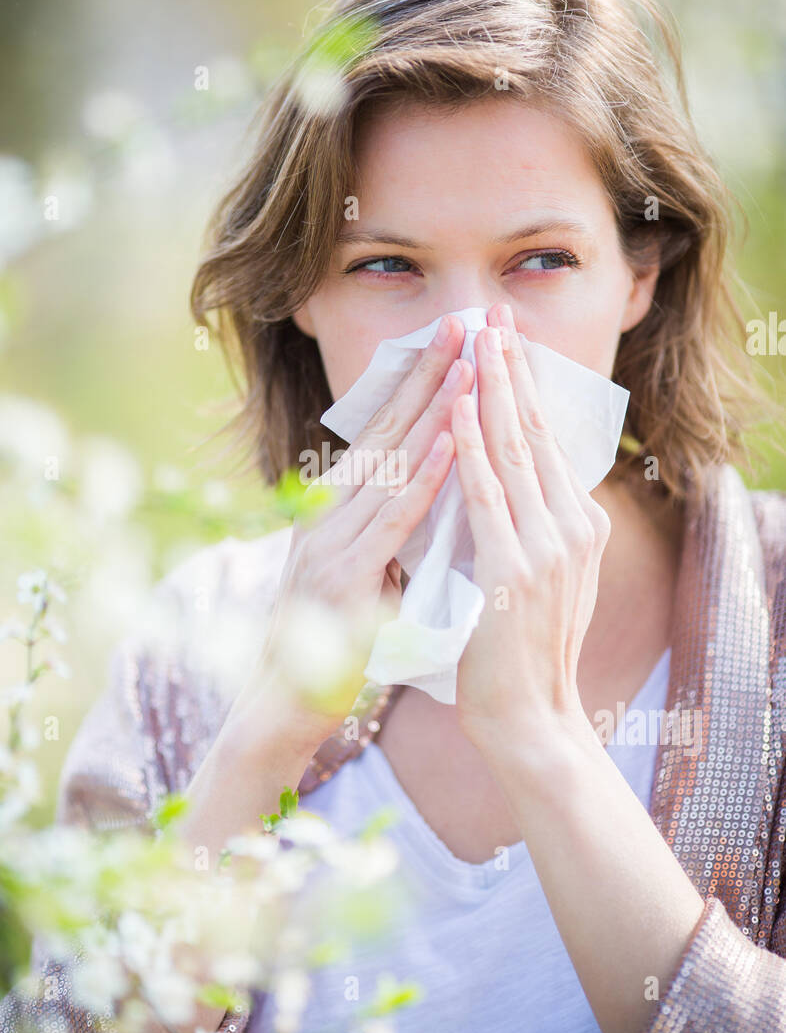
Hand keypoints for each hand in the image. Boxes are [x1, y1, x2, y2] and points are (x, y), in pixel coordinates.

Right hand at [253, 313, 474, 743]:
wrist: (281, 708)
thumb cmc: (328, 645)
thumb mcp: (364, 575)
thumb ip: (391, 534)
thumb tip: (435, 499)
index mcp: (334, 509)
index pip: (382, 433)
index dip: (417, 384)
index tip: (455, 342)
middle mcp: (325, 513)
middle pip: (384, 430)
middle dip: (428, 374)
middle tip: (464, 323)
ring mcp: (328, 541)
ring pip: (390, 463)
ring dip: (433, 410)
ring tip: (469, 364)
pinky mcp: (340, 576)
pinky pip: (391, 518)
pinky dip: (423, 477)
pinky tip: (450, 442)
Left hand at [450, 302, 611, 764]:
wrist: (528, 719)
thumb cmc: (519, 652)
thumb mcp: (537, 576)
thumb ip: (528, 527)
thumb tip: (506, 480)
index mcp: (577, 526)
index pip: (544, 440)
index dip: (521, 386)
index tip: (504, 339)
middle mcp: (570, 527)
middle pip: (532, 431)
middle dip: (509, 368)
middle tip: (492, 314)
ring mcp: (546, 548)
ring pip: (511, 450)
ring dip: (488, 389)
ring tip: (473, 338)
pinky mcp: (511, 570)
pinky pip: (484, 495)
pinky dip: (466, 446)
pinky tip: (454, 406)